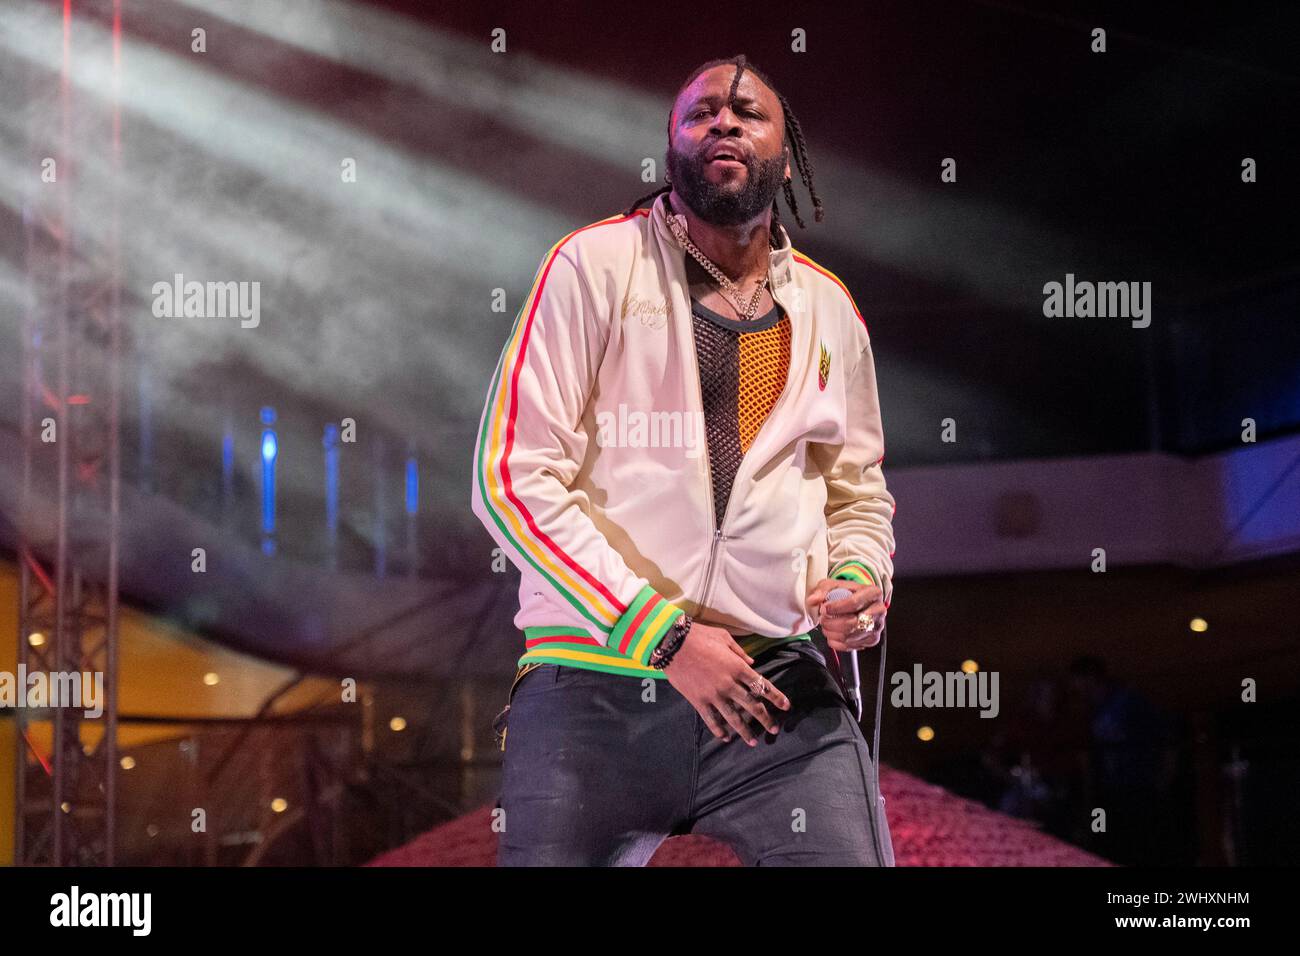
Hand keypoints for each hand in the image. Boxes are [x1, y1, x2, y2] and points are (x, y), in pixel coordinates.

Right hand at [661, 621, 790, 745]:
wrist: (672, 644)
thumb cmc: (700, 636)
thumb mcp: (724, 637)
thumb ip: (740, 652)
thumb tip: (752, 663)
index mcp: (738, 667)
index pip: (762, 685)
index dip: (776, 697)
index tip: (786, 706)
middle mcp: (729, 684)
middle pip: (752, 706)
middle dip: (765, 719)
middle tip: (774, 729)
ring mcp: (714, 695)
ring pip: (733, 718)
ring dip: (745, 731)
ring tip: (753, 742)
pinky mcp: (698, 701)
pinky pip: (711, 719)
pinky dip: (719, 730)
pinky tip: (725, 738)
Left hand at [806, 578, 886, 652]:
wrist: (858, 602)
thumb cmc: (847, 593)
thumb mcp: (834, 585)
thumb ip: (822, 590)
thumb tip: (813, 600)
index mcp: (873, 593)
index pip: (854, 603)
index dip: (836, 608)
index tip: (824, 609)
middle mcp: (879, 610)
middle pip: (854, 622)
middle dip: (833, 623)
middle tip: (822, 619)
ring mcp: (876, 627)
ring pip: (851, 636)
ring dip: (833, 633)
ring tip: (826, 626)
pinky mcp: (871, 640)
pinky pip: (852, 646)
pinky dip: (837, 643)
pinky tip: (832, 634)